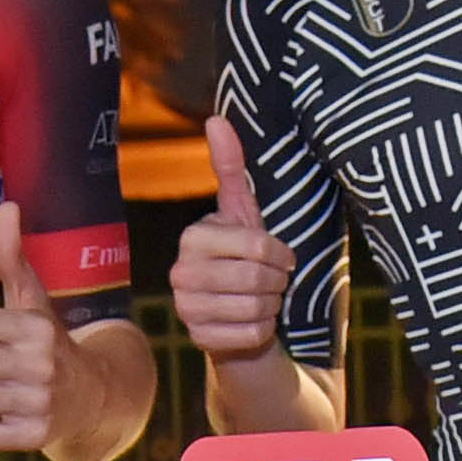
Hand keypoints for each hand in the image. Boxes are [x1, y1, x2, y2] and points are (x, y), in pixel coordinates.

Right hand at [171, 115, 296, 363]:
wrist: (239, 317)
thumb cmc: (246, 260)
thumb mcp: (242, 214)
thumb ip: (230, 168)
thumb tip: (216, 118)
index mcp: (192, 237)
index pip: (258, 245)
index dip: (281, 253)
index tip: (279, 255)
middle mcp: (180, 273)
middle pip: (258, 278)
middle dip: (278, 281)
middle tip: (275, 281)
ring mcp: (187, 310)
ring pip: (257, 307)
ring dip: (272, 305)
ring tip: (264, 300)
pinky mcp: (200, 342)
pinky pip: (253, 334)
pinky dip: (264, 330)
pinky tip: (254, 323)